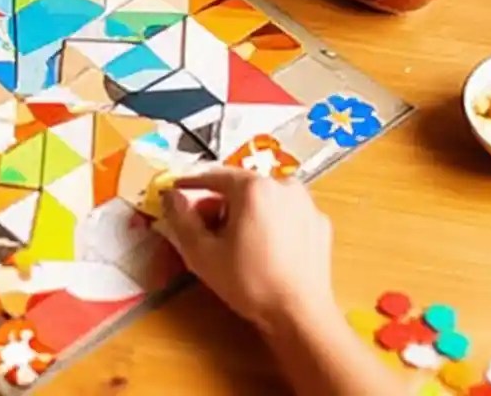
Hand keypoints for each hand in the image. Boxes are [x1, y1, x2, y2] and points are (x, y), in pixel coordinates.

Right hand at [161, 167, 335, 332]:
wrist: (300, 314)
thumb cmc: (249, 283)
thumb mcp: (202, 253)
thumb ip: (181, 218)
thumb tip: (171, 196)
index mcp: (254, 188)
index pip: (214, 176)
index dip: (191, 185)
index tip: (177, 193)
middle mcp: (284, 186)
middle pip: (241, 187)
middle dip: (220, 203)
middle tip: (204, 227)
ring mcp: (306, 204)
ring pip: (265, 199)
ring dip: (247, 212)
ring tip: (236, 242)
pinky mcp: (319, 223)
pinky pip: (286, 214)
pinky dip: (271, 223)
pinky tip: (265, 250)